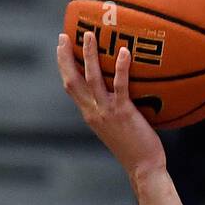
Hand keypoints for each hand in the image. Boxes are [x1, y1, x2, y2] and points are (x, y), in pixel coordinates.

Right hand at [56, 31, 165, 185]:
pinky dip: (121, 67)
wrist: (143, 169)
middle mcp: (93, 112)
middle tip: (64, 36)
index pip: (70, 88)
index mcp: (90, 115)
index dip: (63, 67)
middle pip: (72, 80)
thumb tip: (122, 94)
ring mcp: (107, 112)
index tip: (61, 48)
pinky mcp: (123, 113)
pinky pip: (121, 85)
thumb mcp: (117, 129)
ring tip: (89, 35)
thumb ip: (113, 111)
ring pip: (91, 78)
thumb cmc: (136, 150)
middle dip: (65, 57)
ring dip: (88, 55)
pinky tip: (124, 52)